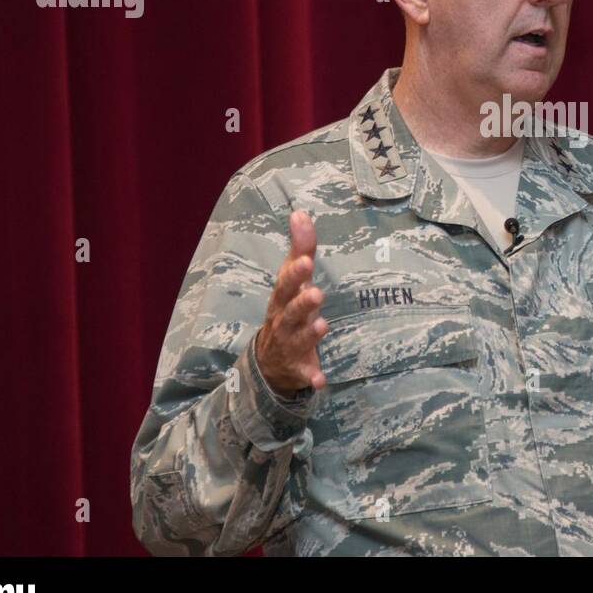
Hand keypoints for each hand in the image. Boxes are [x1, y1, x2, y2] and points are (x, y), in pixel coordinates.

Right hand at [254, 210, 328, 398]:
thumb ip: (300, 248)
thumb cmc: (286, 310)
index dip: (295, 273)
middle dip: (301, 301)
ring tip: (322, 324)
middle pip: (290, 311)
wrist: (269, 361)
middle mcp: (282, 321)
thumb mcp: (292, 280)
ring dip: (310, 333)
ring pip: (298, 339)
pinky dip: (311, 377)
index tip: (307, 259)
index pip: (286, 283)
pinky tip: (321, 380)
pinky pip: (304, 375)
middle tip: (316, 292)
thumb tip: (301, 211)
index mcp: (281, 299)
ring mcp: (289, 346)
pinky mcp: (299, 368)